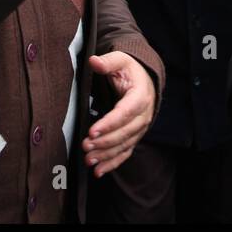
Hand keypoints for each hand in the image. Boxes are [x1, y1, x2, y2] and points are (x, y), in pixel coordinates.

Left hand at [82, 52, 155, 176]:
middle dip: (105, 141)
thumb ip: (107, 62)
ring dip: (106, 155)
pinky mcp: (134, 136)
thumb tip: (94, 61)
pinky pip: (125, 153)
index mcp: (140, 96)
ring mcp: (140, 129)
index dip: (109, 123)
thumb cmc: (130, 70)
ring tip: (89, 159)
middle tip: (85, 145)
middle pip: (125, 132)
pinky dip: (112, 163)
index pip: (125, 113)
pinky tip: (98, 171)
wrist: (145, 80)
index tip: (92, 131)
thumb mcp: (120, 60)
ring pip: (124, 145)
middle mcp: (144, 115)